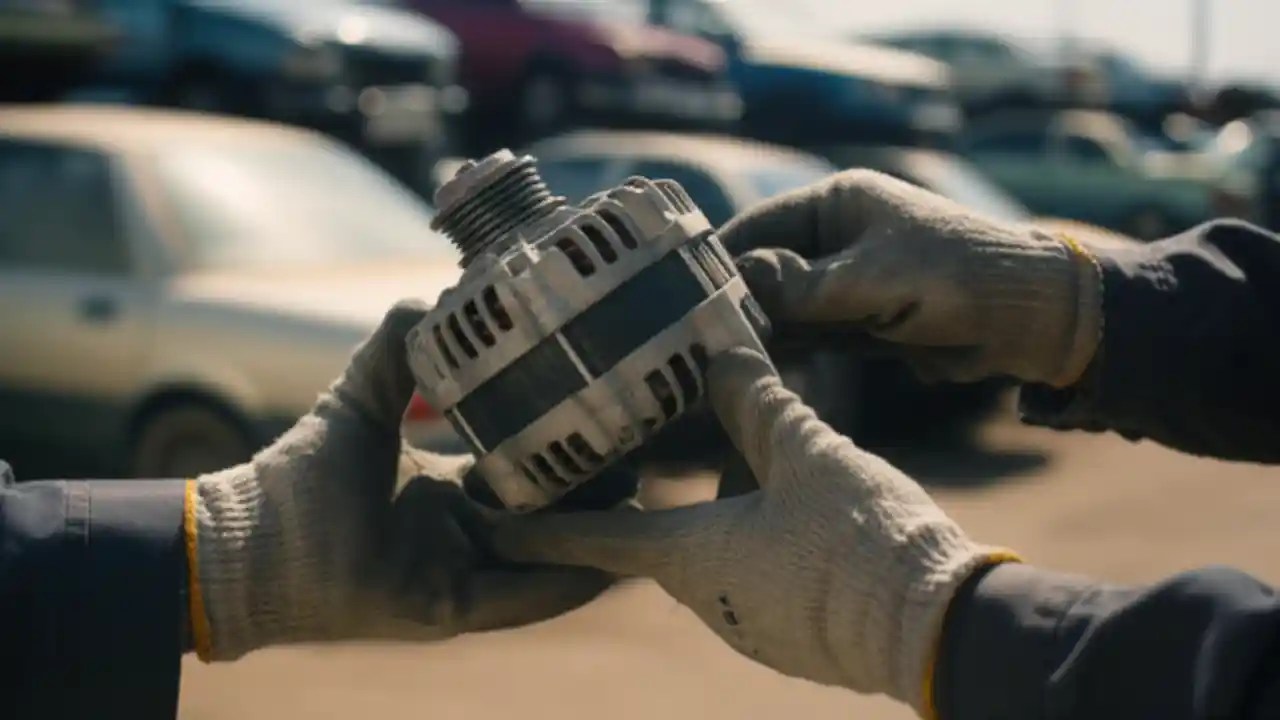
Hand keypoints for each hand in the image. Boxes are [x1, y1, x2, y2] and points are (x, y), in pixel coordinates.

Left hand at [189, 301, 613, 660]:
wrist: (250, 540)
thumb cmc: (301, 475)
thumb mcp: (364, 395)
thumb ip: (400, 344)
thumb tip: (439, 293)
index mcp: (448, 494)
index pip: (523, 470)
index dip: (564, 447)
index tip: (604, 413)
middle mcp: (461, 537)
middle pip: (546, 515)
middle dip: (592, 492)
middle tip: (639, 456)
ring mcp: (461, 576)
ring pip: (545, 558)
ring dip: (591, 537)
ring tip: (642, 503)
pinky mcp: (449, 608)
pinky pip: (521, 598)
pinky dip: (564, 582)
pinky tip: (608, 561)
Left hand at [491, 348, 1017, 715]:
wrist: (938, 626)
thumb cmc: (860, 541)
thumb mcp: (805, 453)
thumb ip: (757, 403)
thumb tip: (721, 353)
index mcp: (692, 557)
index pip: (595, 539)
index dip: (541, 528)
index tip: (491, 524)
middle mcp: (711, 598)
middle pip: (658, 541)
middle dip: (644, 502)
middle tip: (628, 459)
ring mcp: (753, 624)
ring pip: (713, 555)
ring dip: (712, 515)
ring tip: (732, 466)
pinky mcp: (794, 634)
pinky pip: (756, 576)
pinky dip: (755, 538)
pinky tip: (789, 510)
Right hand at [720, 170, 1102, 385]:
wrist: (1034, 318)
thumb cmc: (961, 278)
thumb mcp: (875, 279)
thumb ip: (804, 286)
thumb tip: (739, 280)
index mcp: (840, 202)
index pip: (759, 226)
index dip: (721, 260)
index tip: (679, 296)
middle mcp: (837, 237)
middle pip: (767, 269)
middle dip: (736, 302)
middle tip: (692, 340)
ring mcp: (849, 279)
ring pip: (786, 306)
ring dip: (761, 331)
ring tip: (717, 361)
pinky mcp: (863, 319)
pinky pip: (812, 333)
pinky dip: (790, 349)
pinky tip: (760, 370)